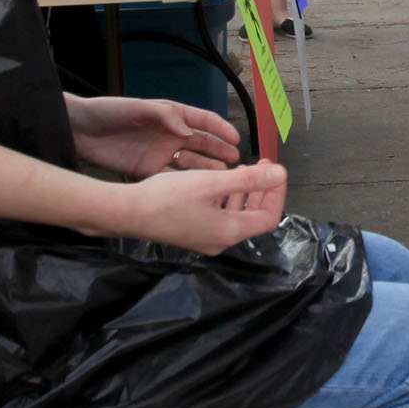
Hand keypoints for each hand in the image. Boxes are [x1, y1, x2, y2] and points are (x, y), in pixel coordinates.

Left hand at [66, 94, 243, 178]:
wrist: (80, 130)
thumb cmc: (108, 112)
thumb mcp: (137, 109)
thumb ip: (164, 116)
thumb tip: (189, 129)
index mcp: (171, 116)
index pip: (203, 121)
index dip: (221, 129)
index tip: (236, 139)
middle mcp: (169, 134)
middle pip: (202, 144)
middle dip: (220, 152)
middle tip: (238, 162)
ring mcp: (160, 154)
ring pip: (192, 163)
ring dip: (208, 169)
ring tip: (225, 178)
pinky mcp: (148, 170)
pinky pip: (173, 178)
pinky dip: (187, 183)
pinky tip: (199, 190)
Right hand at [108, 159, 289, 253]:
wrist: (128, 213)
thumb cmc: (167, 198)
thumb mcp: (211, 183)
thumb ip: (248, 180)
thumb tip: (280, 175)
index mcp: (230, 231)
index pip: (269, 217)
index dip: (277, 194)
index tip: (276, 172)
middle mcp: (220, 240)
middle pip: (254, 217)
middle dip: (262, 191)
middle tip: (263, 167)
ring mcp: (205, 239)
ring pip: (236, 216)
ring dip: (244, 193)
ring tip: (244, 170)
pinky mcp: (191, 233)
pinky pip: (219, 216)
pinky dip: (226, 198)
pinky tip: (218, 182)